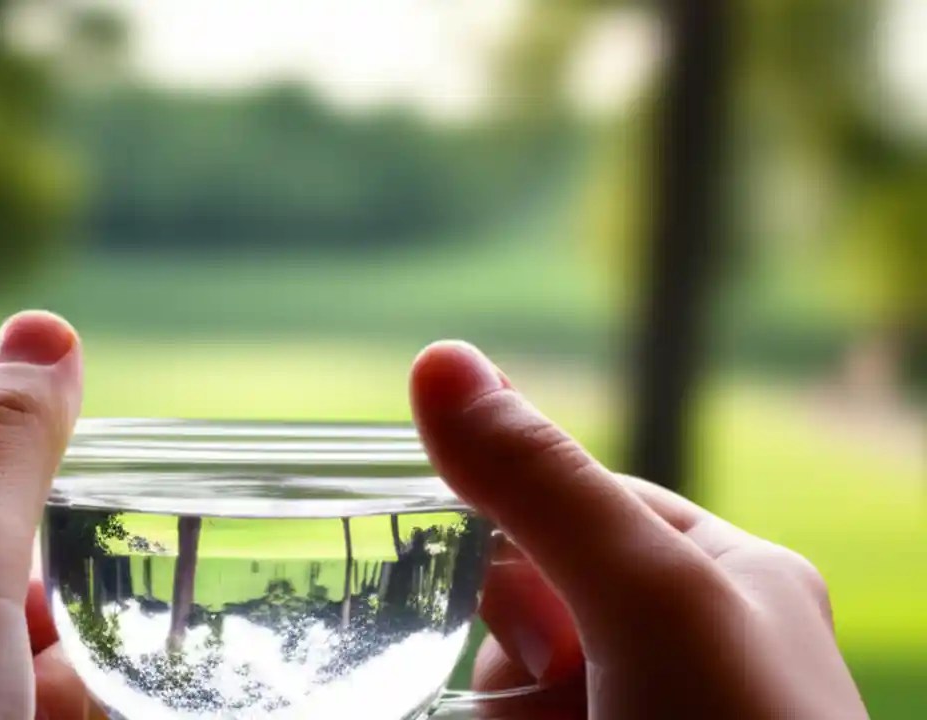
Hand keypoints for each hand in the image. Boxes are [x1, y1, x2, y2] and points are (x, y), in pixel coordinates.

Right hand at [411, 341, 867, 718]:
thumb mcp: (653, 604)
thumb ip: (546, 488)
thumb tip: (439, 360)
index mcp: (724, 577)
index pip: (577, 508)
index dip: (509, 534)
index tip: (457, 576)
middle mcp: (692, 652)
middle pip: (532, 613)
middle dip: (504, 655)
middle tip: (526, 692)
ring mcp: (644, 717)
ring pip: (514, 690)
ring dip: (498, 713)